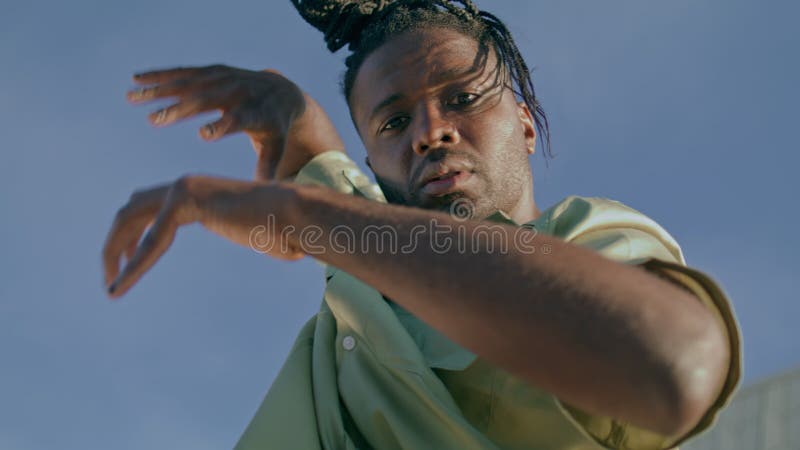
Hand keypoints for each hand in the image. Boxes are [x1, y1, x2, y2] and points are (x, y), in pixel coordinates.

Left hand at [102, 176, 303, 297]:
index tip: (124, 270)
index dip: (130, 240)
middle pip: (131, 210)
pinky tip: (123, 284)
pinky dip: (134, 264)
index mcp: (200, 193)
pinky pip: (151, 237)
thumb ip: (252, 235)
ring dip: (113, 252)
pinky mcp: (188, 201)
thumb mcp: (260, 236)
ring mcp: (185, 188)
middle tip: (109, 276)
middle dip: (114, 243)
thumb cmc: (288, 231)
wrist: (301, 217)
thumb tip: (284, 249)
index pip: (149, 211)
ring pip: (129, 218)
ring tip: (111, 285)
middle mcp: (186, 185)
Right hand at [127, 65, 343, 180]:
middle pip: (208, 100)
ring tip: (131, 98)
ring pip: (190, 83)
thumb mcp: (276, 148)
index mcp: (257, 113)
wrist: (280, 92)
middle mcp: (240, 92)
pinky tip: (136, 79)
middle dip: (181, 109)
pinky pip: (183, 73)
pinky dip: (160, 76)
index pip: (240, 120)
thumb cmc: (275, 130)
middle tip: (153, 120)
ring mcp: (225, 78)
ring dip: (159, 90)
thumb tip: (262, 195)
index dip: (223, 126)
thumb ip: (268, 168)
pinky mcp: (212, 71)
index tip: (203, 135)